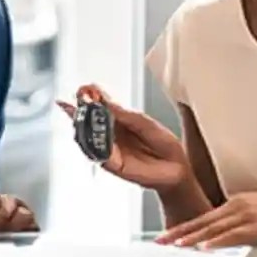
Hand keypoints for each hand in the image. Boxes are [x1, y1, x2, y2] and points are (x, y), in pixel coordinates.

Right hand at [58, 83, 190, 191]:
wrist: (176, 167)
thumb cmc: (164, 144)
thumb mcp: (145, 122)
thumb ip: (125, 114)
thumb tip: (106, 102)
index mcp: (118, 120)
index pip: (98, 106)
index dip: (89, 97)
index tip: (85, 89)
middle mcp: (110, 133)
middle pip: (87, 121)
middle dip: (80, 109)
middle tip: (81, 100)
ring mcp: (108, 148)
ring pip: (87, 137)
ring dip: (82, 125)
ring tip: (81, 113)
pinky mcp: (111, 164)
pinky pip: (98, 153)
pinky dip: (93, 143)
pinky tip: (92, 133)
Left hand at [155, 190, 256, 248]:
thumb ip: (245, 223)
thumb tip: (232, 237)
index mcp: (238, 202)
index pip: (206, 216)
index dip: (186, 226)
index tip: (169, 234)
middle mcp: (239, 205)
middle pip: (203, 221)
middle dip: (180, 232)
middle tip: (161, 240)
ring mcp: (248, 214)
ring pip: (214, 228)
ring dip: (192, 238)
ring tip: (175, 246)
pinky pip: (233, 235)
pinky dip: (217, 242)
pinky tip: (204, 248)